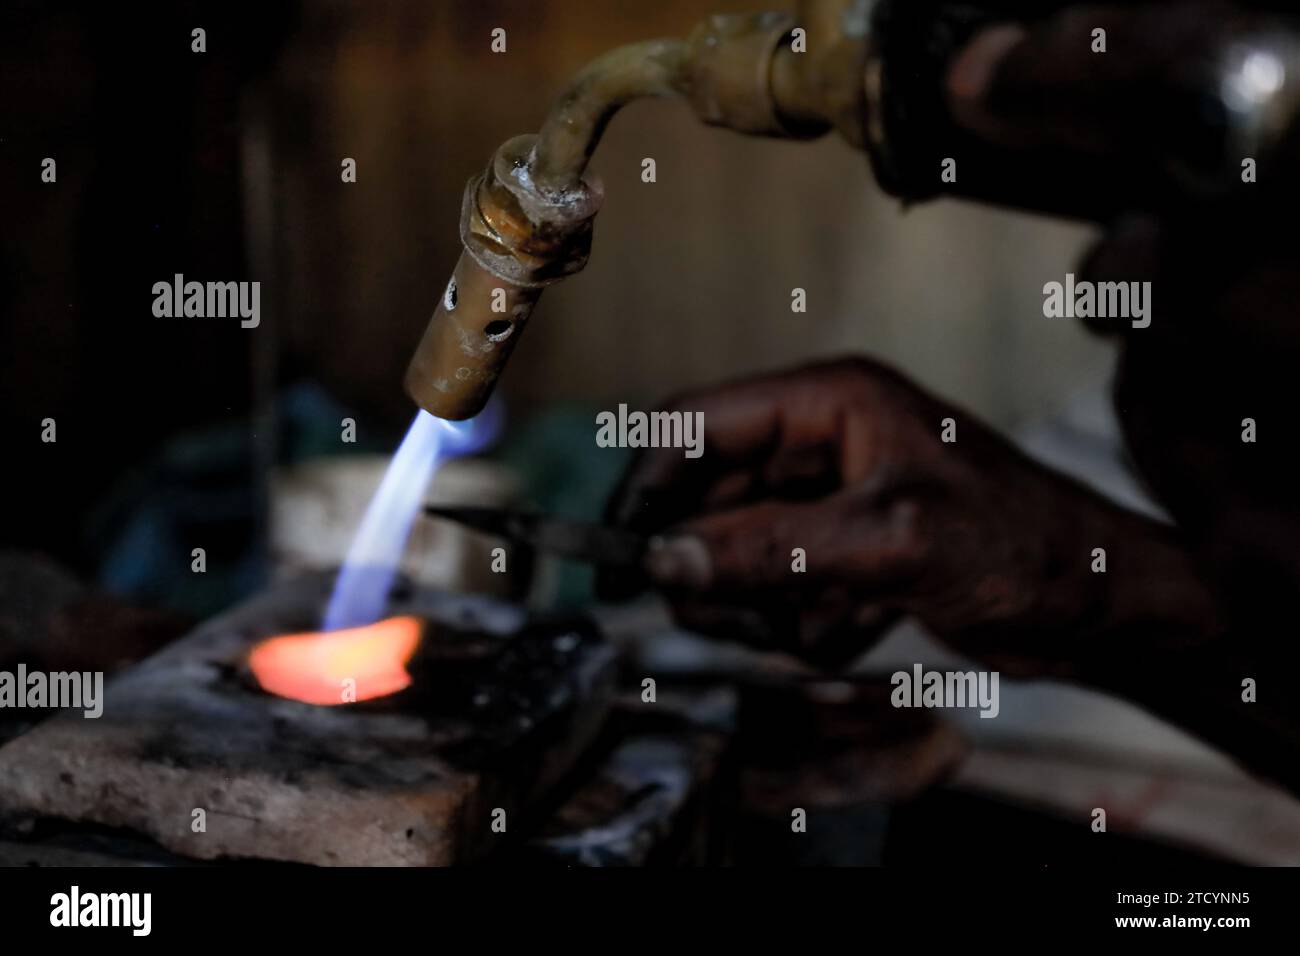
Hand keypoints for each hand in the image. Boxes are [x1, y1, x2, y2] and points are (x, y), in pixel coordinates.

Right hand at [603, 358, 1218, 673]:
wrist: (1106, 606)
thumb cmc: (1023, 547)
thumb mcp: (888, 544)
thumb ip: (769, 550)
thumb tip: (665, 560)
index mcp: (828, 402)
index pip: (697, 424)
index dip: (648, 484)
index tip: (621, 552)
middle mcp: (822, 441)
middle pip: (710, 497)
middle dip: (711, 563)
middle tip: (726, 617)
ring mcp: (834, 500)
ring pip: (740, 551)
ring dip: (760, 602)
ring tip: (810, 626)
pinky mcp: (848, 551)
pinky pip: (781, 588)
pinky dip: (803, 621)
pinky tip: (856, 628)